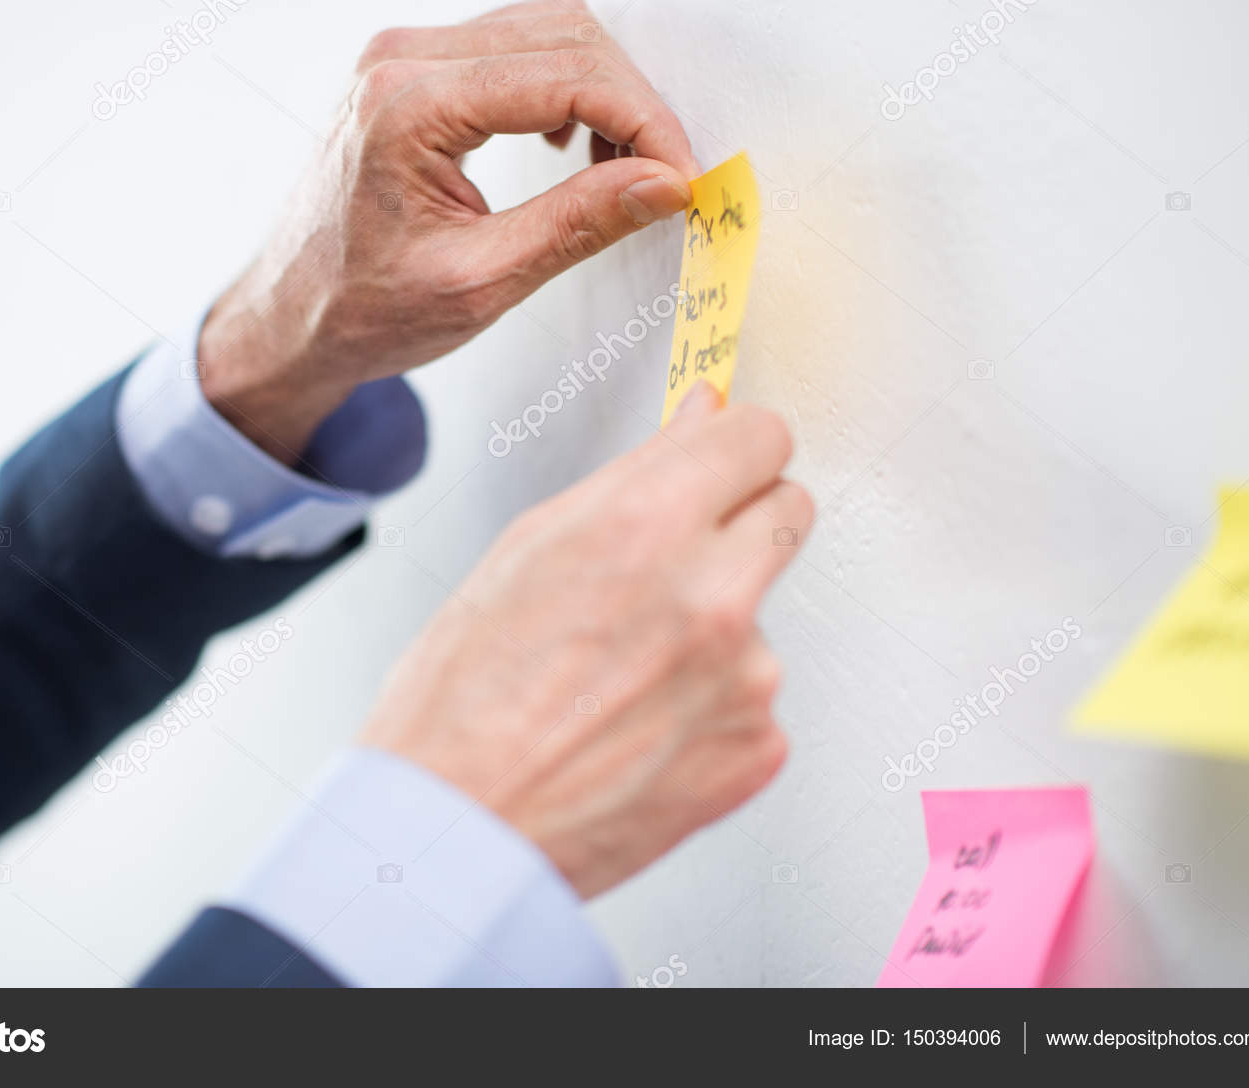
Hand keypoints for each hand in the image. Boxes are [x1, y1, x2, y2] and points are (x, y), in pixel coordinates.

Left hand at [198, 0, 698, 461]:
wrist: (290, 317)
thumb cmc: (361, 309)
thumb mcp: (479, 282)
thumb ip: (576, 225)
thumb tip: (663, 184)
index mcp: (406, 106)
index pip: (565, 76)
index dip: (643, 123)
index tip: (683, 176)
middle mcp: (399, 60)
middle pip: (563, 34)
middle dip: (631, 104)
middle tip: (663, 178)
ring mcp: (401, 57)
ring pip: (545, 31)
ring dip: (601, 94)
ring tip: (620, 172)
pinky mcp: (411, 71)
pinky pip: (512, 48)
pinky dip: (562, 89)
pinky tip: (569, 152)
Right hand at [358, 387, 812, 897]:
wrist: (458, 829)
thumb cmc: (464, 697)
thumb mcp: (528, 548)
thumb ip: (635, 476)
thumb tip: (702, 419)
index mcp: (649, 525)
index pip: (762, 436)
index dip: (735, 447)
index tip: (723, 462)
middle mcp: (712, 594)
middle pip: (790, 510)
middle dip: (742, 521)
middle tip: (675, 562)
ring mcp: (746, 677)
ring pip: (761, 615)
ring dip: (716, 629)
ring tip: (624, 674)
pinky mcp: (758, 748)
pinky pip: (753, 698)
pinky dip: (710, 708)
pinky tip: (641, 725)